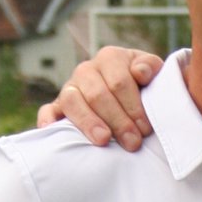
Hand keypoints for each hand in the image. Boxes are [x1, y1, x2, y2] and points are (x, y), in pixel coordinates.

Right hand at [37, 47, 164, 149]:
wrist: (129, 95)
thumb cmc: (143, 87)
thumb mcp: (153, 73)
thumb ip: (151, 67)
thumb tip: (140, 73)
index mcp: (110, 58)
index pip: (119, 82)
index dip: (133, 107)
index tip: (145, 129)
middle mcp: (87, 70)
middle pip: (98, 95)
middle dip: (118, 120)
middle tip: (133, 143)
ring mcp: (70, 87)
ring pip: (72, 101)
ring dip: (89, 122)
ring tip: (104, 140)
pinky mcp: (58, 106)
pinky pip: (48, 110)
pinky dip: (48, 119)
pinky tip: (51, 129)